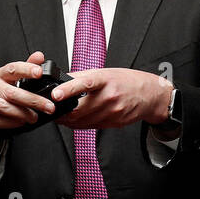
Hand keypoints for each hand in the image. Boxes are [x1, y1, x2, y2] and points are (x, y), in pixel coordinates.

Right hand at [0, 51, 51, 148]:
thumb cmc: (4, 93)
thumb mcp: (15, 79)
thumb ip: (28, 67)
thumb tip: (39, 55)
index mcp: (1, 74)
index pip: (13, 69)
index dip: (26, 69)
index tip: (39, 73)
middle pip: (12, 93)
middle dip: (33, 100)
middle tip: (49, 107)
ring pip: (4, 107)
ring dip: (23, 114)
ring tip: (34, 117)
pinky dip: (11, 123)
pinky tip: (21, 122)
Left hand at [53, 68, 171, 129]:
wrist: (149, 95)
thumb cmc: (125, 81)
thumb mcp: (104, 72)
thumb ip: (82, 76)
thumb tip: (60, 79)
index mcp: (105, 80)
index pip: (85, 84)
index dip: (68, 90)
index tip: (56, 94)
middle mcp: (109, 97)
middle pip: (79, 109)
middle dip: (62, 111)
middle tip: (50, 108)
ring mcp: (112, 112)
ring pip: (82, 121)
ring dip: (68, 120)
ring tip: (60, 114)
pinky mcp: (113, 123)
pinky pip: (90, 126)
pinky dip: (79, 124)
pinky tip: (75, 119)